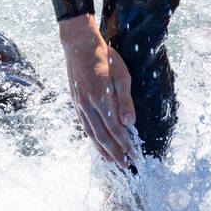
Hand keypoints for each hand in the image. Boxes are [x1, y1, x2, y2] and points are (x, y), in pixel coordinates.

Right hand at [59, 14, 138, 168]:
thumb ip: (125, 100)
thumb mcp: (121, 75)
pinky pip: (84, 124)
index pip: (115, 128)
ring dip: (102, 149)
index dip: (125, 143)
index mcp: (101, 98)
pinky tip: (96, 143)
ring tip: (111, 160)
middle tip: (125, 165)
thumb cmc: (105, 57)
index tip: (134, 154)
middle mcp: (88, 104)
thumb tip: (130, 123)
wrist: (79, 44)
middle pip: (102, 135)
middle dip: (115, 152)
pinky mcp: (75, 101)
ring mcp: (79, 103)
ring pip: (91, 132)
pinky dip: (91, 137)